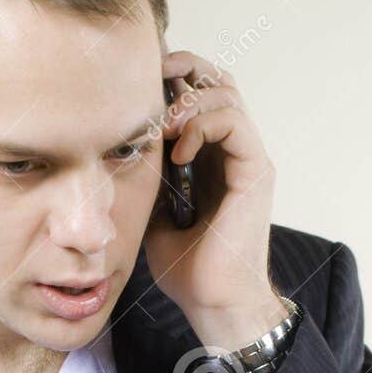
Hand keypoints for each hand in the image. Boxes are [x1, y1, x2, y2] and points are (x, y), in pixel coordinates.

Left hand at [144, 49, 287, 349]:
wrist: (212, 302)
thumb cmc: (187, 267)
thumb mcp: (153, 211)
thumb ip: (146, 176)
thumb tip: (115, 149)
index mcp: (213, 157)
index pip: (201, 94)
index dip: (174, 79)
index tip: (138, 86)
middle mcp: (234, 151)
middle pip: (219, 80)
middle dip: (184, 70)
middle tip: (151, 81)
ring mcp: (248, 159)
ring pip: (227, 93)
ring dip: (187, 102)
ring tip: (163, 129)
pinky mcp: (256, 171)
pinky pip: (233, 122)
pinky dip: (201, 125)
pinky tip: (178, 152)